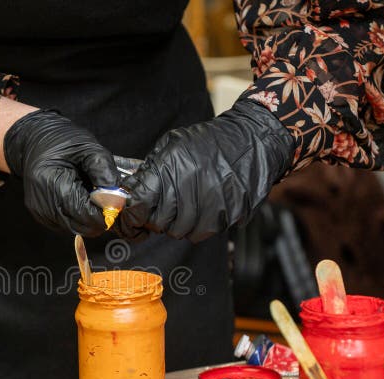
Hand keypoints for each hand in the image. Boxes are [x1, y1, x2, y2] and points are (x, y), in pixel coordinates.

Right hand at [3, 110, 118, 236]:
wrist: (34, 142)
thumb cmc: (62, 141)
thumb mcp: (89, 148)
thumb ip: (105, 172)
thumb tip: (117, 200)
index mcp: (53, 184)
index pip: (86, 213)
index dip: (105, 212)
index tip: (116, 200)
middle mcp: (43, 204)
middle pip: (81, 226)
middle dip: (99, 217)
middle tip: (107, 199)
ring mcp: (41, 213)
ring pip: (75, 228)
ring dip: (89, 218)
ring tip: (91, 196)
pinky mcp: (41, 216)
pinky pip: (67, 225)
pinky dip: (78, 217)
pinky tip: (79, 199)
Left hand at [117, 99, 294, 241]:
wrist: (252, 141)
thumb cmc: (209, 141)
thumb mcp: (172, 145)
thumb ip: (150, 170)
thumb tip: (132, 193)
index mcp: (169, 169)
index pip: (138, 206)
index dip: (132, 215)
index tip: (133, 216)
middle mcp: (188, 188)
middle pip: (158, 223)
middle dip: (156, 220)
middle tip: (163, 210)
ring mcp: (209, 204)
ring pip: (180, 232)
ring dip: (178, 225)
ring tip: (185, 208)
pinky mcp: (227, 215)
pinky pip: (203, 233)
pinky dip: (199, 226)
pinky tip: (203, 210)